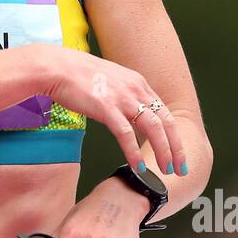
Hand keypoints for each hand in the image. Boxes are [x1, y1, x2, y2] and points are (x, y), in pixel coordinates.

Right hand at [40, 47, 185, 175]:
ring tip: (165, 170)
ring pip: (153, 128)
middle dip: (176, 148)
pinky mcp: (106, 107)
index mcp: (138, 83)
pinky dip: (134, 152)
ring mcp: (121, 98)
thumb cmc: (77, 75)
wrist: (56, 67)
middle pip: (165, 122)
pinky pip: (126, 134)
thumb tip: (129, 115)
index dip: (174, 134)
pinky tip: (138, 166)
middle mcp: (135, 89)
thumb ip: (124, 95)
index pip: (164, 112)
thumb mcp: (110, 80)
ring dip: (162, 151)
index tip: (178, 152)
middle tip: (180, 168)